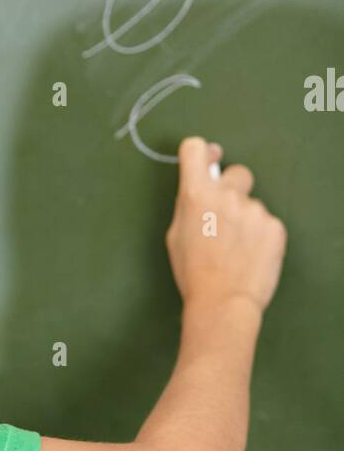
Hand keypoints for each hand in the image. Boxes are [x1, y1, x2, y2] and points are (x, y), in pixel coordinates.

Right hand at [165, 136, 287, 314]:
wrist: (223, 302)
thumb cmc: (193, 272)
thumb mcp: (175, 234)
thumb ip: (189, 204)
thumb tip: (199, 187)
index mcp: (196, 195)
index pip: (195, 148)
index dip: (201, 153)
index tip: (208, 159)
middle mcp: (227, 195)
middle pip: (236, 173)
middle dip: (231, 189)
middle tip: (225, 218)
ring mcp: (254, 210)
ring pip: (252, 204)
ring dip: (246, 219)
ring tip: (237, 249)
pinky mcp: (275, 226)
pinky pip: (267, 222)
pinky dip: (260, 235)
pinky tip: (250, 255)